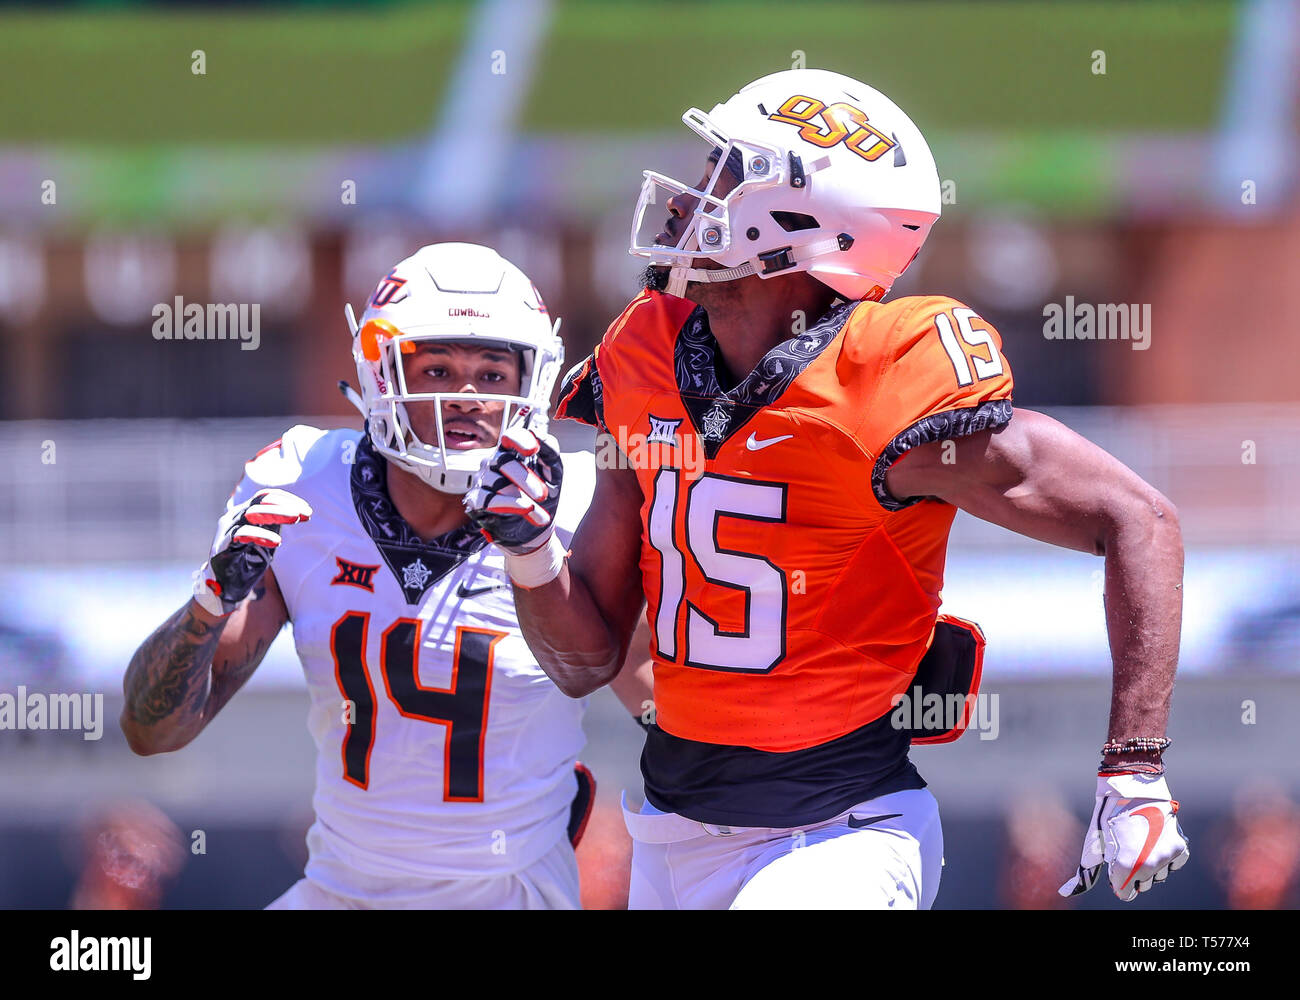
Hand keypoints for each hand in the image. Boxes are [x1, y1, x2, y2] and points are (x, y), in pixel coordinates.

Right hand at [193, 488, 311, 616]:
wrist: (228, 585)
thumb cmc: (249, 559)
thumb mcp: (268, 537)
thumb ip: (277, 524)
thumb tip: (301, 512)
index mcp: (245, 512)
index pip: (265, 497)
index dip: (287, 500)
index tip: (308, 511)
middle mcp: (235, 516)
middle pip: (260, 501)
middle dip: (285, 505)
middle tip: (306, 513)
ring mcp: (227, 529)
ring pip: (251, 513)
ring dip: (276, 513)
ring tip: (295, 518)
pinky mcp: (222, 545)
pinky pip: (241, 534)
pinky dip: (260, 535)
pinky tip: (277, 541)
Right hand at [464, 425, 562, 554]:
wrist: (537, 528)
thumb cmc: (543, 495)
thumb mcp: (554, 472)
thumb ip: (550, 451)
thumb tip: (540, 436)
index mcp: (512, 452)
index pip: (510, 436)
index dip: (519, 439)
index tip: (533, 449)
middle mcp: (494, 463)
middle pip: (502, 460)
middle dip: (524, 478)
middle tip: (543, 494)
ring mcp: (483, 481)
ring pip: (495, 481)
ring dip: (520, 497)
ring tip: (538, 510)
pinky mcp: (476, 501)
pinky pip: (486, 499)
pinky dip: (507, 504)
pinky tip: (524, 509)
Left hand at [1059, 772, 1189, 901]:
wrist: (1132, 788)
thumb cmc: (1107, 816)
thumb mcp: (1093, 844)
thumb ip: (1085, 873)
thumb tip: (1065, 893)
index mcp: (1127, 866)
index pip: (1124, 893)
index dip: (1116, 881)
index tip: (1113, 864)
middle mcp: (1150, 864)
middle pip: (1142, 885)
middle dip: (1132, 873)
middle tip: (1125, 849)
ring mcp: (1166, 856)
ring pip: (1158, 876)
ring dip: (1149, 866)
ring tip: (1138, 843)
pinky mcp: (1179, 846)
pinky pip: (1173, 864)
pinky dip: (1164, 858)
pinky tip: (1153, 842)